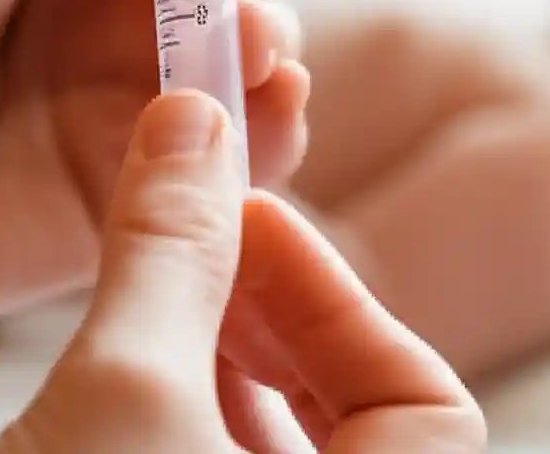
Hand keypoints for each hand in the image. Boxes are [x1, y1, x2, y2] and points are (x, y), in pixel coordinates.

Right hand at [0, 93, 485, 452]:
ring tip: (170, 298)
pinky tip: (146, 369)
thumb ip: (173, 256)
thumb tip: (195, 127)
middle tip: (210, 244)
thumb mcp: (121, 397)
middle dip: (285, 321)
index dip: (340, 298)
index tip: (250, 219)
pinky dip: (198, 420)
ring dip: (237, 365)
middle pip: (366, 422)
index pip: (427, 404)